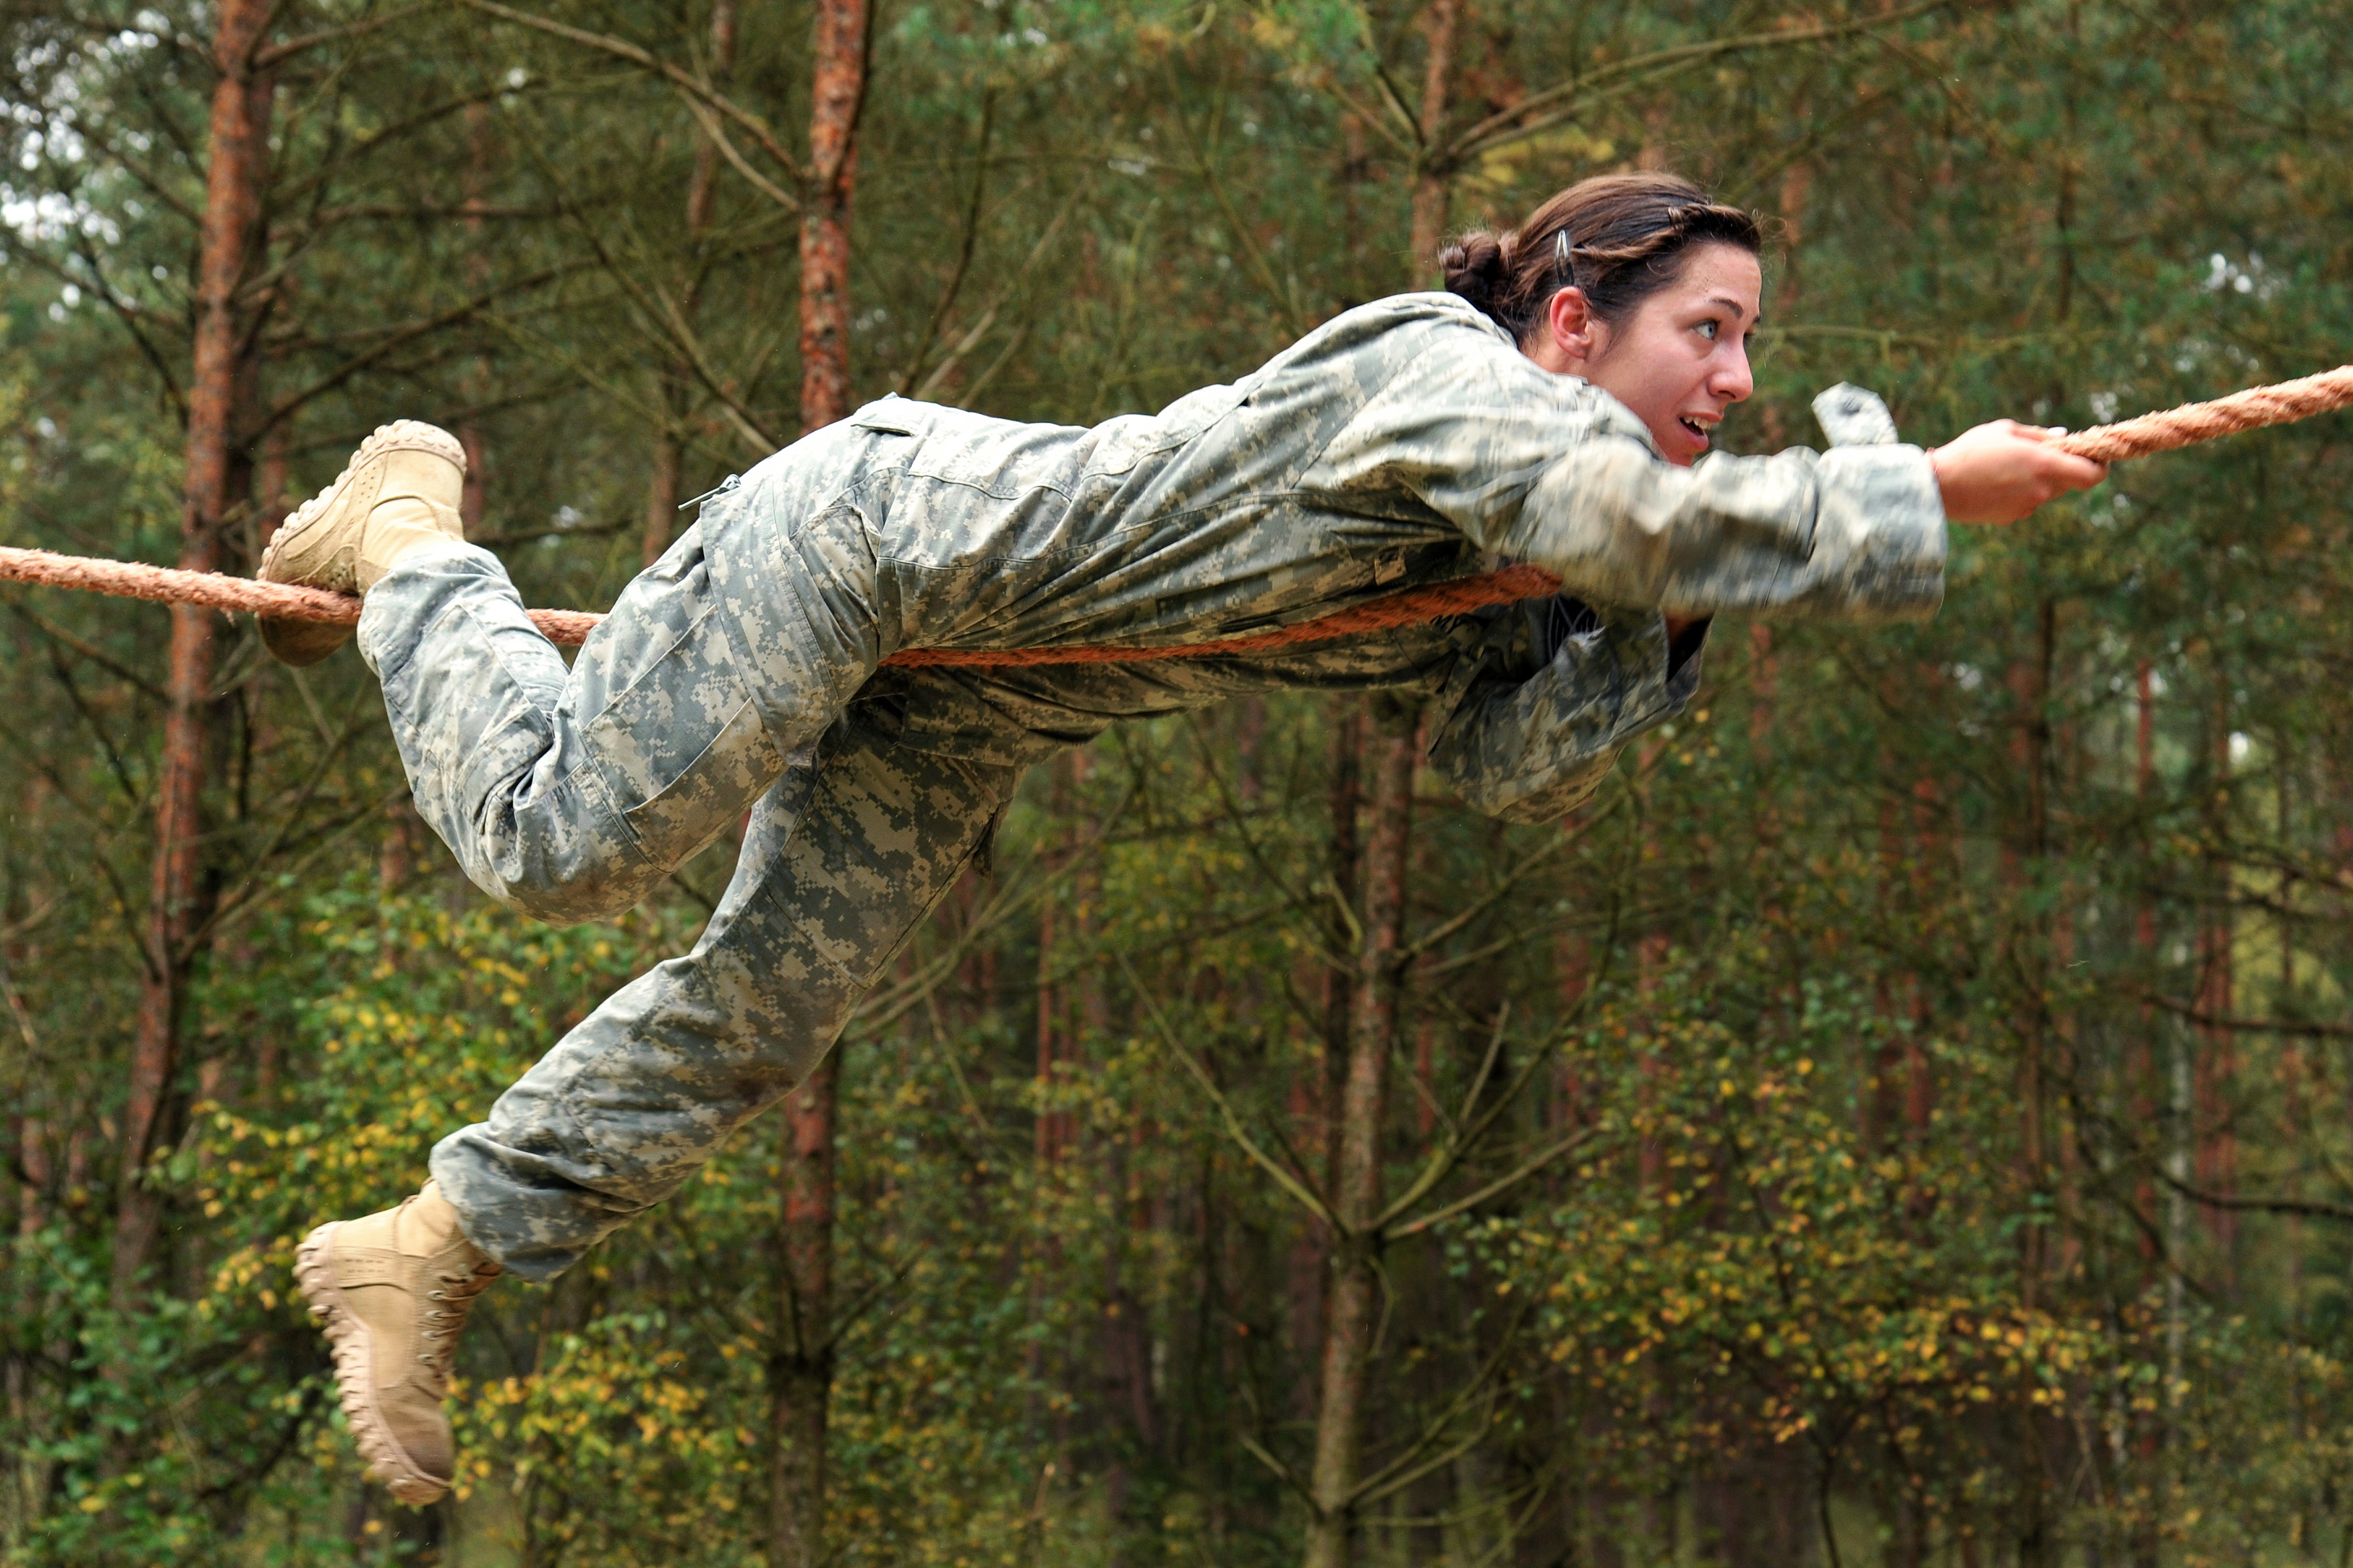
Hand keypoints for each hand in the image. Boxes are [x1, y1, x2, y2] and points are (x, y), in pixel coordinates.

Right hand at [1929, 420, 2108, 524]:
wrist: (1936, 486)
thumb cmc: (1969, 451)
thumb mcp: (2004, 431)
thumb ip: (2038, 435)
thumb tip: (2063, 437)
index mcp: (2044, 465)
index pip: (2092, 476)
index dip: (2100, 468)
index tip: (2095, 459)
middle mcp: (2040, 490)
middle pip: (2067, 482)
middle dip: (2060, 469)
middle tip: (2039, 455)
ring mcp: (2025, 508)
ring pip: (2044, 493)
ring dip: (2036, 481)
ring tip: (2007, 468)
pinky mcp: (2009, 518)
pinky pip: (2024, 503)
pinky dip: (2017, 493)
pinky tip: (1993, 483)